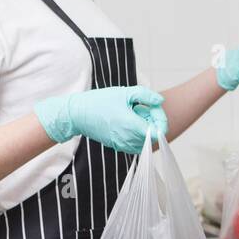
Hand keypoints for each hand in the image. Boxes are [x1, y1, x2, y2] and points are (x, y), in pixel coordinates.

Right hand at [35, 86, 168, 154]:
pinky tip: (127, 121)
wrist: (77, 114)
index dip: (161, 120)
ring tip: (134, 114)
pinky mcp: (116, 146)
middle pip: (153, 136)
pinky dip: (136, 134)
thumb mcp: (125, 93)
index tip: (152, 108)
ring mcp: (122, 144)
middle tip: (141, 108)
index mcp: (132, 126)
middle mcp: (128, 139)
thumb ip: (146, 96)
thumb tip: (160, 101)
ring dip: (145, 128)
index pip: (158, 132)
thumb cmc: (99, 102)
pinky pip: (134, 144)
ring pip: (144, 141)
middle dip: (152, 121)